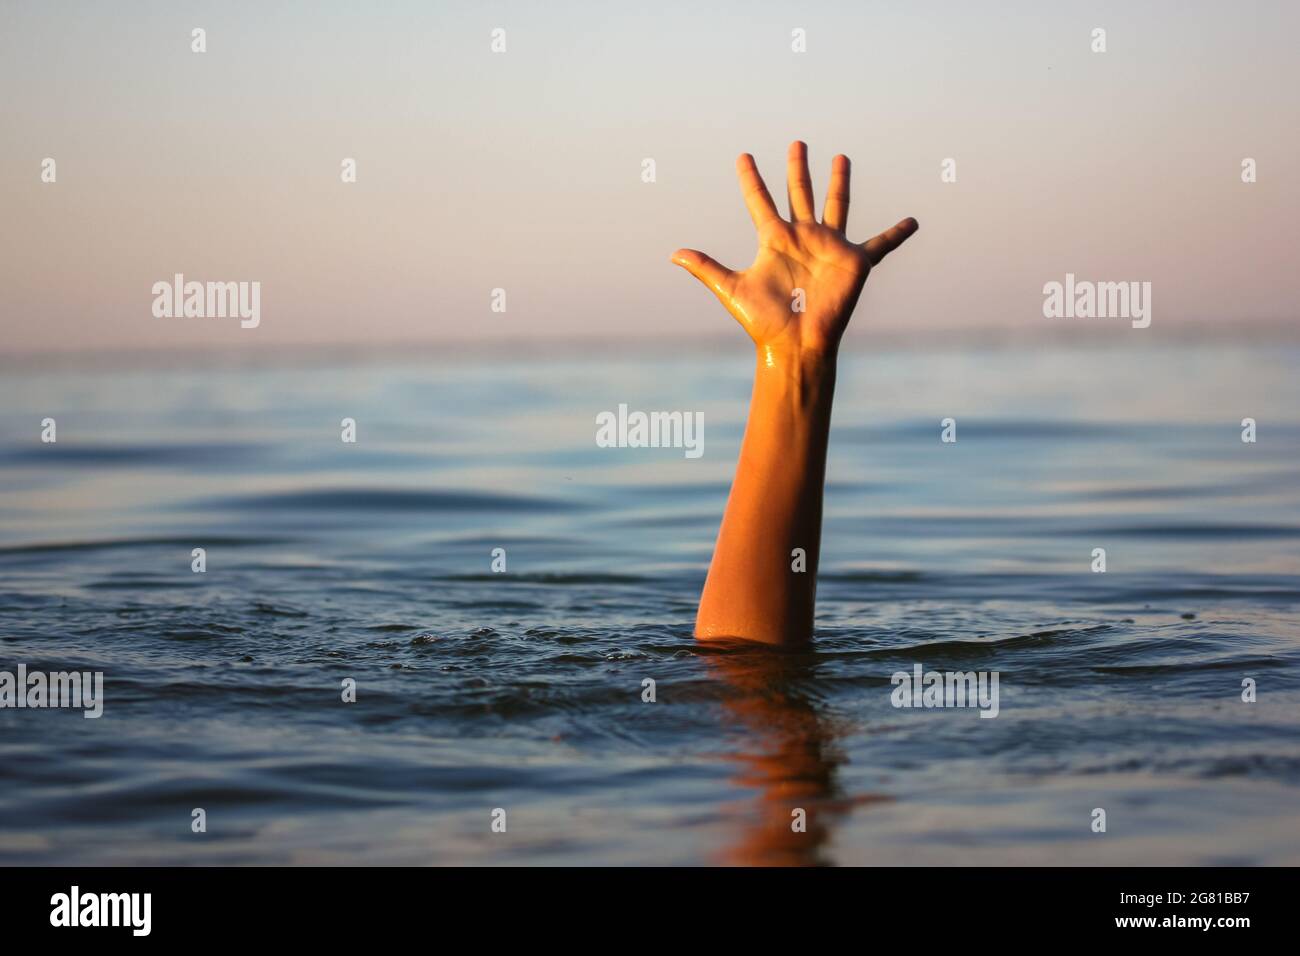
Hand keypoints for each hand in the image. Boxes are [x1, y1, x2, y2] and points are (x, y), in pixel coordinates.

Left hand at [672, 141, 916, 357]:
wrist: (797, 343)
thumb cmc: (765, 320)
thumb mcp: (732, 288)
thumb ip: (706, 268)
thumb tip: (673, 253)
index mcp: (774, 240)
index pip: (759, 201)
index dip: (750, 179)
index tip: (743, 156)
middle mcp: (802, 238)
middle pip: (798, 194)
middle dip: (797, 169)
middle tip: (796, 143)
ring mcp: (829, 247)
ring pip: (835, 205)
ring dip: (838, 182)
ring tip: (841, 156)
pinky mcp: (854, 262)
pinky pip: (880, 244)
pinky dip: (897, 234)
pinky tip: (913, 220)